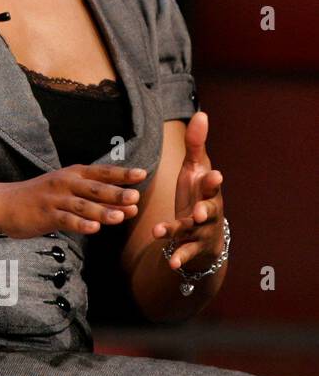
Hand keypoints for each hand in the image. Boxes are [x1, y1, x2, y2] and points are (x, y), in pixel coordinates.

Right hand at [0, 163, 146, 238]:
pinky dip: (80, 224)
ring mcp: (54, 199)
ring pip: (82, 205)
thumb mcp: (68, 191)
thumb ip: (98, 199)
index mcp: (73, 174)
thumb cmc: (42, 197)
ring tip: (121, 217)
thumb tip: (131, 207)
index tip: (143, 174)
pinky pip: (65, 220)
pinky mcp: (45, 215)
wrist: (3, 203)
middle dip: (116, 192)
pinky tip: (94, 229)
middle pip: (94, 188)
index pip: (102, 172)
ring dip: (101, 211)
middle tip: (135, 197)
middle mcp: (65, 183)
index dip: (122, 174)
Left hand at [151, 111, 225, 270]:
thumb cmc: (198, 195)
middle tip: (198, 210)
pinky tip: (170, 261)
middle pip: (210, 210)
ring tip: (162, 232)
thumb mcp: (195, 170)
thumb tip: (201, 113)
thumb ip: (196, 145)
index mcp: (208, 191)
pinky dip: (178, 256)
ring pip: (192, 232)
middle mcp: (209, 211)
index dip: (212, 181)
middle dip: (205, 209)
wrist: (204, 233)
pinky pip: (185, 253)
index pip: (212, 185)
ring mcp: (202, 231)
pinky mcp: (193, 248)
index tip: (213, 174)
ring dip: (178, 231)